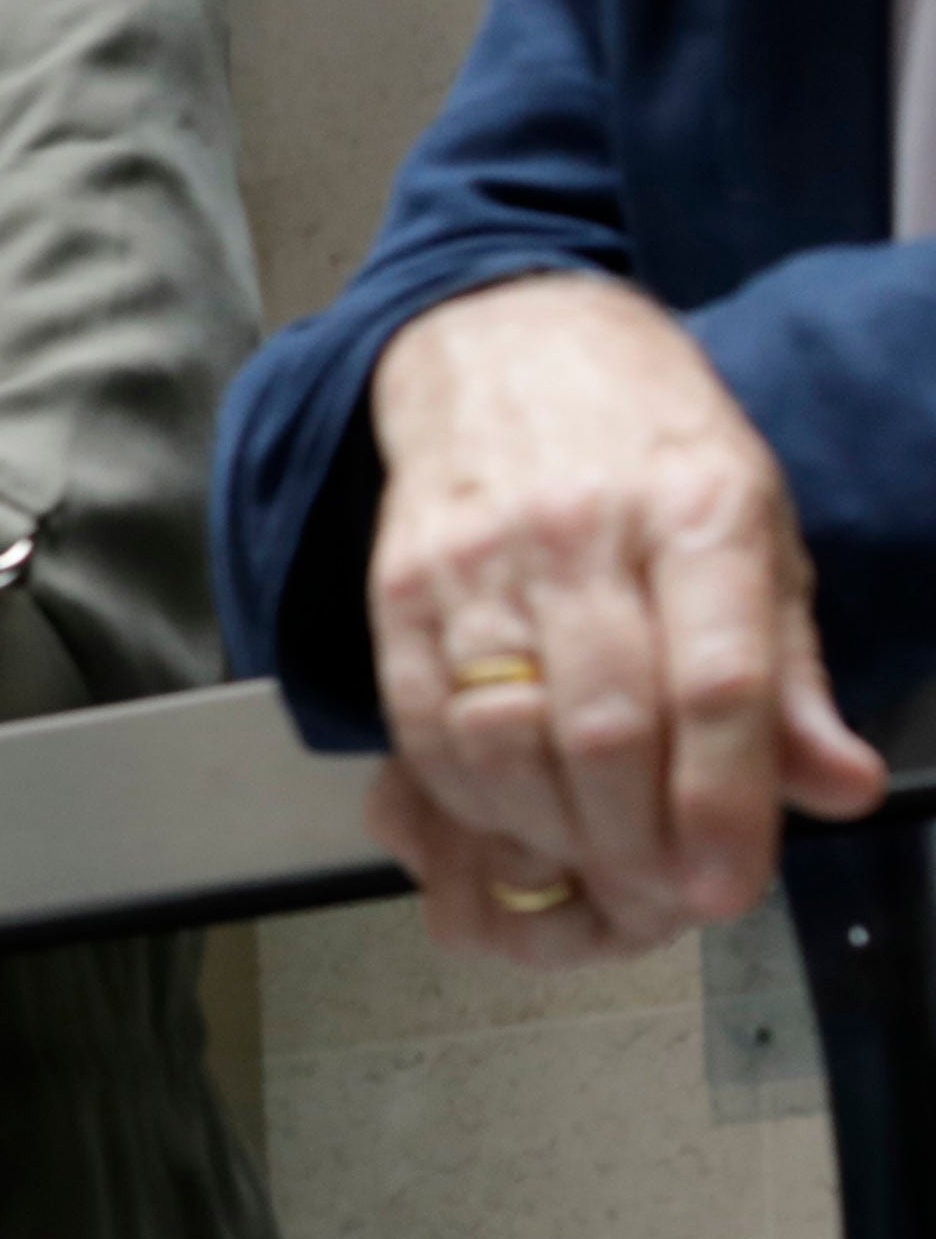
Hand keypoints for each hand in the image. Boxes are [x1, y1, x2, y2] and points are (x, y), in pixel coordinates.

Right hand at [365, 276, 888, 958]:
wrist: (503, 339)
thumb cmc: (646, 443)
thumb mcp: (758, 530)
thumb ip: (791, 669)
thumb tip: (838, 787)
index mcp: (703, 509)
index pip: (717, 683)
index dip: (722, 802)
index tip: (725, 886)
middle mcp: (584, 529)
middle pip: (605, 728)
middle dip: (636, 843)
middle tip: (661, 899)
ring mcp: (479, 557)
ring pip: (505, 738)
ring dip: (549, 833)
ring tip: (591, 868)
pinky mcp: (400, 585)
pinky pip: (423, 721)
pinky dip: (466, 795)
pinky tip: (511, 816)